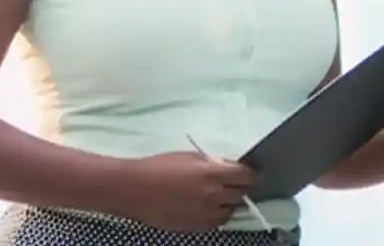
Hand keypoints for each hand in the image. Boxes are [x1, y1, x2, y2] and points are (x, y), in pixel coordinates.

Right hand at [114, 151, 256, 231]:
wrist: (134, 189)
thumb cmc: (159, 167)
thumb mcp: (188, 156)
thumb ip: (212, 163)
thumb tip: (228, 168)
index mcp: (211, 174)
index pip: (246, 176)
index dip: (248, 173)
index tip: (246, 172)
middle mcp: (214, 196)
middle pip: (241, 194)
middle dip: (238, 187)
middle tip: (229, 182)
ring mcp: (207, 214)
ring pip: (231, 210)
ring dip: (228, 202)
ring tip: (215, 195)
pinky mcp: (198, 227)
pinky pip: (218, 222)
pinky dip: (217, 214)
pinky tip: (205, 205)